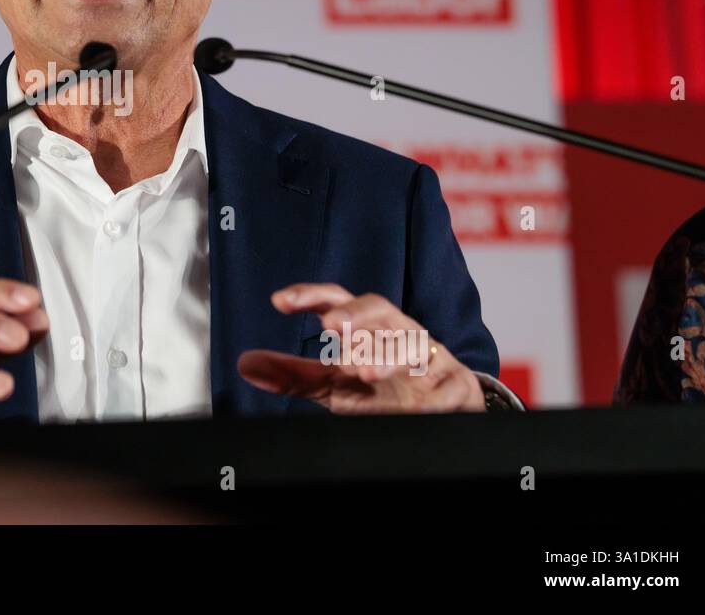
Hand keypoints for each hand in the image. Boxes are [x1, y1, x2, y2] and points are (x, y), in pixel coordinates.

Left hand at [237, 283, 483, 413]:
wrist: (443, 407)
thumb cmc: (382, 389)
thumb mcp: (336, 382)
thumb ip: (294, 374)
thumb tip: (246, 364)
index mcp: (367, 327)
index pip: (339, 301)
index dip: (311, 295)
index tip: (280, 300)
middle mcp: (398, 332)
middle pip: (380, 309)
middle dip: (356, 314)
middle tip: (330, 325)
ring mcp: (431, 358)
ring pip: (414, 344)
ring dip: (389, 355)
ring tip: (363, 371)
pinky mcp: (459, 386)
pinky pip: (450, 387)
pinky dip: (435, 398)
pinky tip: (419, 409)